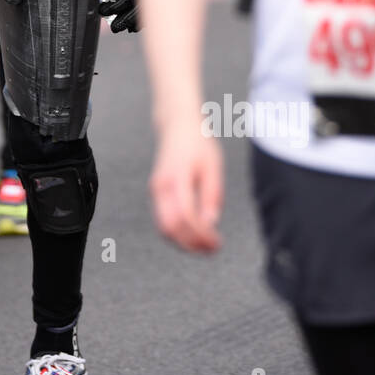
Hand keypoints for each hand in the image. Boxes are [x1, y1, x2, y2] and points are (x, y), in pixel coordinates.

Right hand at [150, 127, 223, 252]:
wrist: (177, 125)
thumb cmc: (197, 143)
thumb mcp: (212, 166)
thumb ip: (211, 196)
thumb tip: (210, 224)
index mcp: (176, 179)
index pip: (186, 217)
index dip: (201, 236)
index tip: (217, 243)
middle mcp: (161, 188)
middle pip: (170, 228)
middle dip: (191, 244)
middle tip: (211, 250)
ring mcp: (156, 191)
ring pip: (164, 228)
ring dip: (183, 242)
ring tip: (204, 246)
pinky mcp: (157, 193)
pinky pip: (163, 220)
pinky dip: (178, 233)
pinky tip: (194, 234)